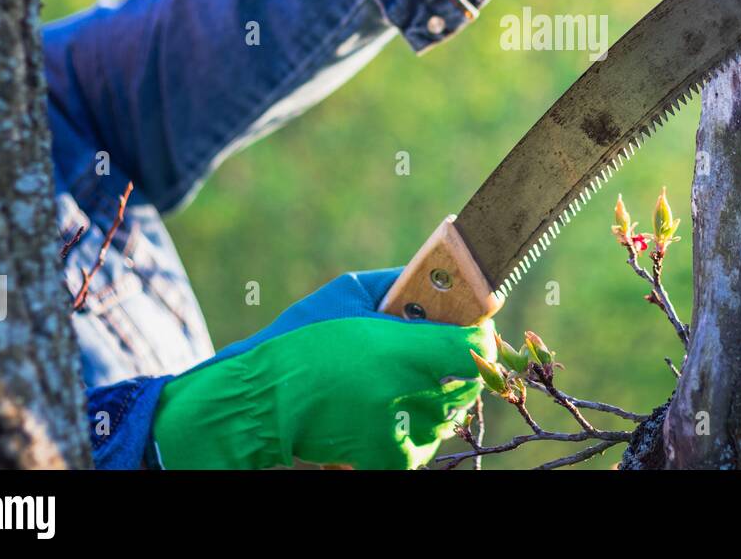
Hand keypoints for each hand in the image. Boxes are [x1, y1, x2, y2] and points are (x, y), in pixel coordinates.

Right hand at [151, 269, 491, 469]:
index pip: (476, 348)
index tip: (473, 328)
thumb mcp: (348, 294)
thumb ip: (397, 283)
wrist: (261, 398)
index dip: (480, 336)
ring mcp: (401, 432)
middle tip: (437, 356)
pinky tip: (391, 413)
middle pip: (470, 383)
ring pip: (450, 415)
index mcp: (404, 350)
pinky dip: (416, 431)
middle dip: (460, 367)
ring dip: (439, 399)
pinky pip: (426, 445)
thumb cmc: (302, 339)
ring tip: (404, 384)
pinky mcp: (389, 460)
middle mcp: (409, 394)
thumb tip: (438, 281)